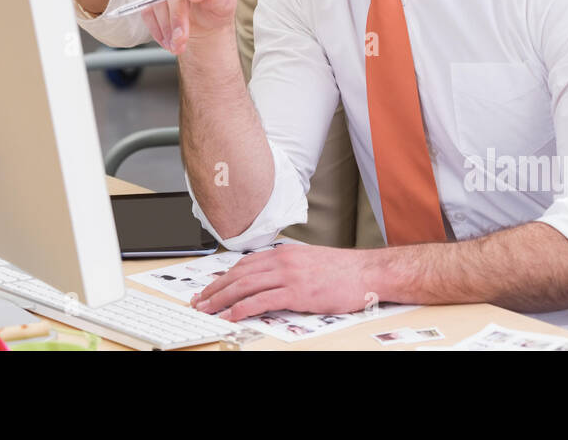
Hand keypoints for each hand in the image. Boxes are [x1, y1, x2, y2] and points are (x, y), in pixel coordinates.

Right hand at [139, 0, 234, 54]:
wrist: (204, 19)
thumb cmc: (216, 7)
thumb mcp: (225, 4)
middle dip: (177, 17)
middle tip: (182, 39)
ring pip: (158, 1)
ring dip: (166, 28)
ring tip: (177, 45)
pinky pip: (147, 9)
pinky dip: (156, 29)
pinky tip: (167, 41)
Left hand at [190, 244, 378, 320]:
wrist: (367, 272)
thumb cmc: (343, 271)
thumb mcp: (309, 262)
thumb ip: (288, 267)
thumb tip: (270, 279)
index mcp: (284, 252)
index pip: (245, 263)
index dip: (224, 276)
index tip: (210, 287)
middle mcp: (282, 260)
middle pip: (239, 274)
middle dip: (215, 288)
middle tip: (200, 300)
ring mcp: (289, 275)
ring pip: (245, 286)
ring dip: (221, 299)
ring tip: (207, 309)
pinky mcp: (297, 292)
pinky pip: (261, 301)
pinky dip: (241, 308)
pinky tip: (230, 316)